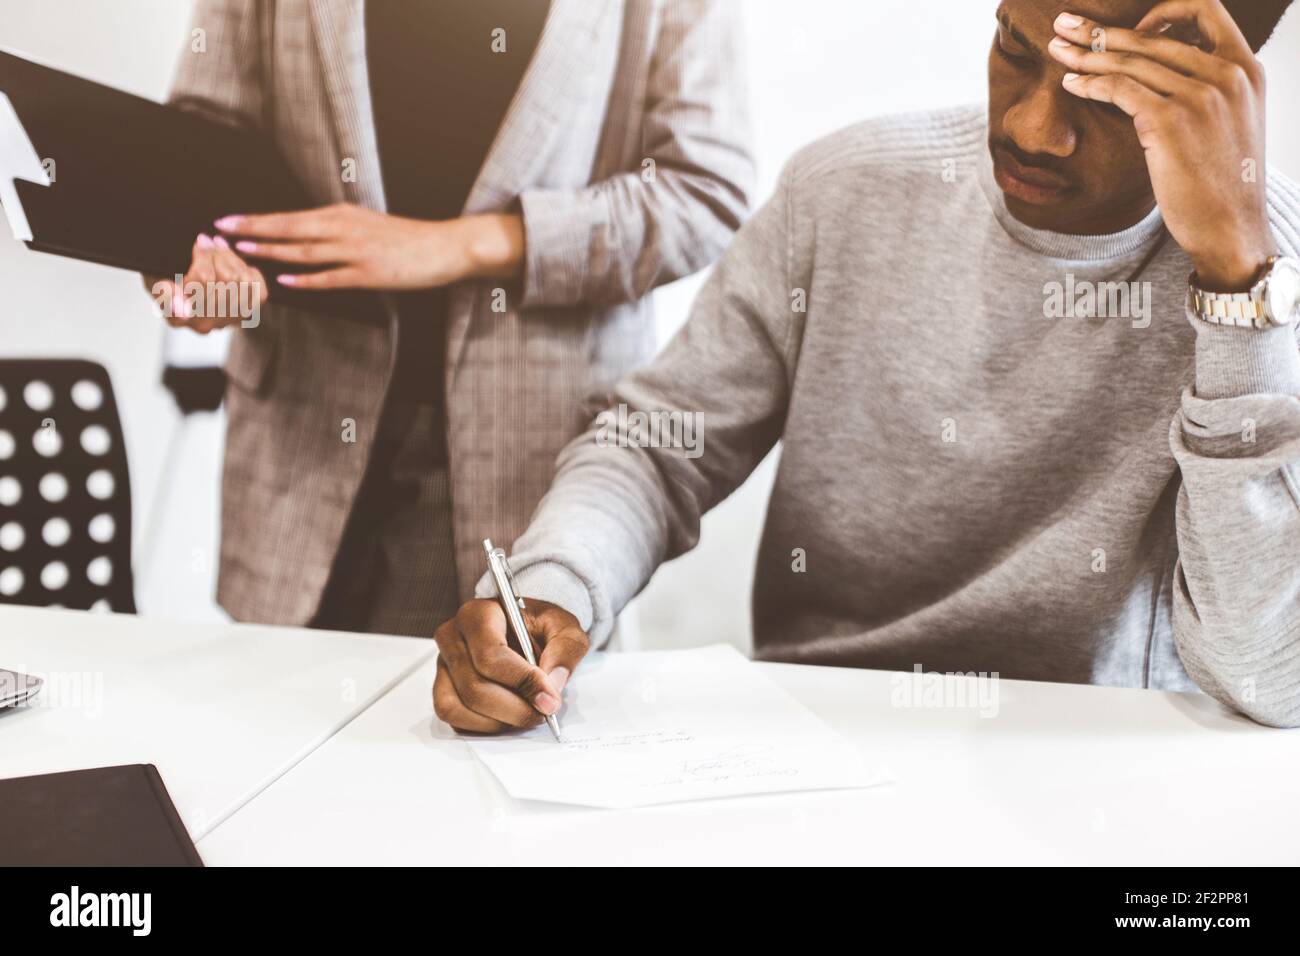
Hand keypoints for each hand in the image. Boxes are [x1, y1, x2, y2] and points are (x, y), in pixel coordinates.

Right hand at [144, 233, 267, 333]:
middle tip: (210, 241)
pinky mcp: (244, 315)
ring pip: (243, 282)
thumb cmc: (163, 278)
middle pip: (227, 279)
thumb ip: (164, 293)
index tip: (199, 241)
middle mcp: (203, 324)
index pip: (203, 279)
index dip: (205, 256)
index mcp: (177, 317)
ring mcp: (225, 322)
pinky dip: (250, 274)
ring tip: (221, 247)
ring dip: (233, 260)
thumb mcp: (154, 280)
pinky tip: (237, 265)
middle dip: (219, 254)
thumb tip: (182, 311)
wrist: (178, 285)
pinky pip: (259, 292)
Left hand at [213, 203, 523, 291]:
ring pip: (306, 250)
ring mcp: (357, 251)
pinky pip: (332, 277)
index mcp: (343, 215)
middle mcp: (345, 228)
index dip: (258, 218)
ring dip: (273, 250)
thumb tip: (308, 235)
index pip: (291, 216)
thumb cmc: (408, 239)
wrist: (446, 246)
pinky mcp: (370, 273)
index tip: (229, 219)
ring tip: (245, 251)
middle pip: (291, 227)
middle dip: (254, 228)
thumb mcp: (369, 225)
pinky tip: (286, 282)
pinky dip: (308, 279)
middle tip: (222, 228)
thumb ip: (338, 230)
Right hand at [432, 598, 589, 733]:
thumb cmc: (540, 626)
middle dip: (515, 709)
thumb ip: (565, 649)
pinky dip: (483, 726)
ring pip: (461, 707)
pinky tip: (506, 716)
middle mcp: (452, 637)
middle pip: (475, 687)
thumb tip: (552, 684)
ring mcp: (443, 665)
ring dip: (499, 721)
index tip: (550, 700)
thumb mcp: (564, 627)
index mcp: (478, 614)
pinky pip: (454, 718)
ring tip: (526, 713)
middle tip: (543, 713)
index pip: (491, 656)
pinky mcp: (441, 688)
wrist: (525, 630)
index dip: (522, 682)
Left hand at [1050, 0, 1276, 289]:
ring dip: (1085, 54)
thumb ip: (1207, 92)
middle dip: (1100, 30)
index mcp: (1245, 68)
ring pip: (1130, 61)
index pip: (1206, 10)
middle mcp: (1226, 74)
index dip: (1164, 11)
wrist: (1230, 227)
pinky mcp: (1170, 120)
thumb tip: (1164, 78)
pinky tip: (1070, 84)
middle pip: (1152, 37)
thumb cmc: (1222, 183)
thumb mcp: (1230, 123)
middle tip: (1064, 24)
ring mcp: (1199, 95)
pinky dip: (1090, 83)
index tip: (1133, 26)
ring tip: (1055, 50)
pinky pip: (1119, 89)